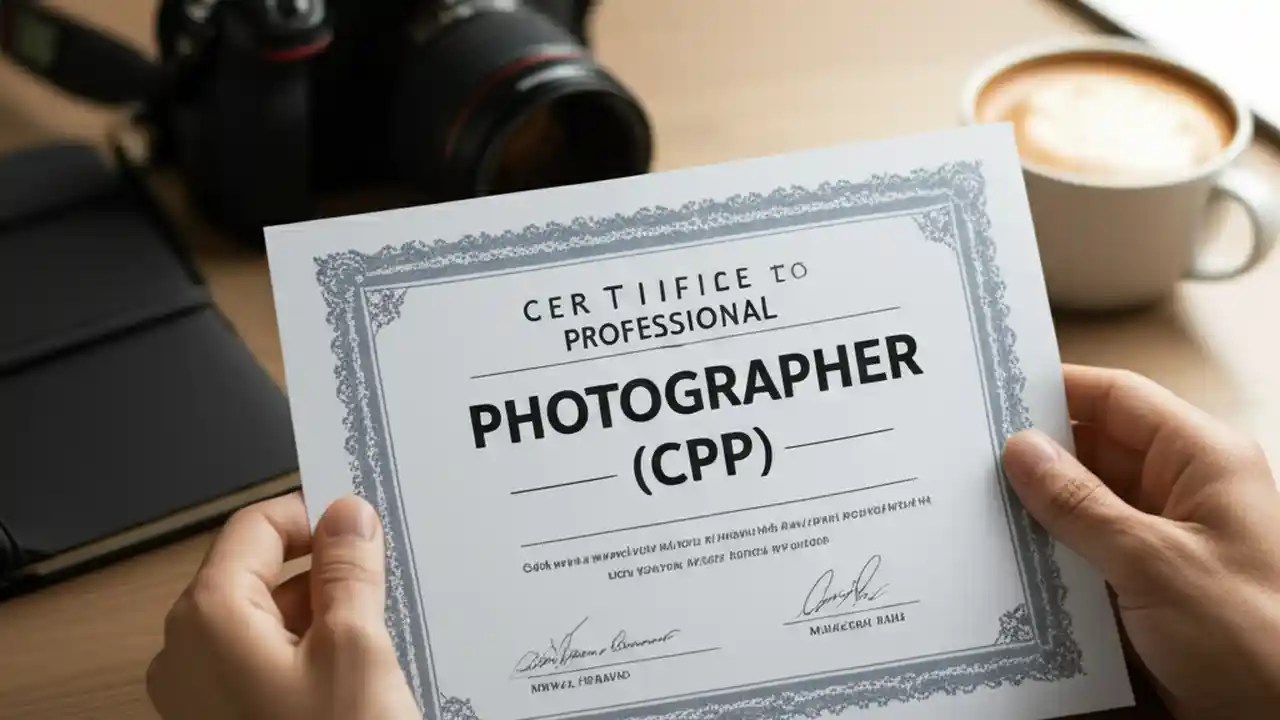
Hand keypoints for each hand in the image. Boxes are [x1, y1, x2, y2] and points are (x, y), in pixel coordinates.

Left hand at [146, 493, 419, 719]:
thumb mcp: (354, 646)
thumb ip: (348, 568)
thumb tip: (347, 514)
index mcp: (208, 615)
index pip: (257, 526)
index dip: (315, 516)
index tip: (366, 524)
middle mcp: (187, 650)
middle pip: (259, 575)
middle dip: (327, 573)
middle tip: (387, 583)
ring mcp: (198, 693)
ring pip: (267, 622)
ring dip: (325, 617)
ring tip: (382, 637)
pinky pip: (264, 665)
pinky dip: (310, 656)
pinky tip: (357, 677)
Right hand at [1002, 365, 1279, 718]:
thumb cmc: (1253, 639)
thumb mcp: (1154, 564)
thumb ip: (1080, 504)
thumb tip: (1021, 449)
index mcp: (1203, 460)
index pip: (1117, 399)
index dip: (1054, 390)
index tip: (989, 394)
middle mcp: (1186, 491)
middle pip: (1094, 451)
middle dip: (1033, 458)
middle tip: (959, 460)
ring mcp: (1169, 540)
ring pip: (1086, 504)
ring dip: (1036, 513)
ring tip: (969, 510)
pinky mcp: (1153, 587)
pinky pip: (1089, 552)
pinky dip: (1050, 556)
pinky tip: (1004, 562)